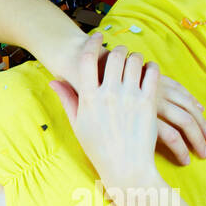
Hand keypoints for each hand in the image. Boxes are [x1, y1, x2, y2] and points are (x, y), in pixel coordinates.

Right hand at [51, 32, 205, 167]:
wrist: (125, 167)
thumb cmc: (99, 149)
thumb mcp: (78, 125)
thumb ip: (68, 99)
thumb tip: (54, 81)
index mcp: (88, 99)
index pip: (86, 60)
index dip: (92, 44)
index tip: (97, 37)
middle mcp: (108, 94)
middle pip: (113, 56)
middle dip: (117, 50)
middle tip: (119, 53)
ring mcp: (129, 97)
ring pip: (134, 60)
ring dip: (134, 57)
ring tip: (134, 63)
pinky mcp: (148, 101)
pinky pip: (152, 72)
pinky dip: (150, 67)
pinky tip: (148, 72)